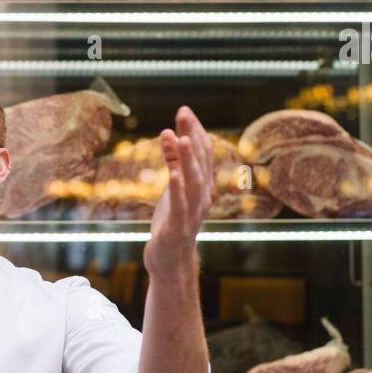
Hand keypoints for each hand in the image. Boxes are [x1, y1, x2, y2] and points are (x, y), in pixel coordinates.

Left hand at [143, 107, 213, 277]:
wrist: (170, 261)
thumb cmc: (172, 223)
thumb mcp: (171, 189)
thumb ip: (173, 163)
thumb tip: (169, 133)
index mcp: (201, 187)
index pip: (202, 154)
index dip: (194, 131)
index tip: (185, 110)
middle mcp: (202, 197)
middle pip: (200, 162)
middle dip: (192, 136)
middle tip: (183, 113)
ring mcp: (192, 213)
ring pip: (194, 182)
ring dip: (188, 159)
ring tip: (181, 137)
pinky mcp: (179, 228)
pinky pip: (180, 206)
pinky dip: (178, 189)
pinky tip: (173, 173)